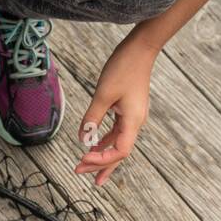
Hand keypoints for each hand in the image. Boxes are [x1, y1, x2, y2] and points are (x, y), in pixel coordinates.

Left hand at [76, 38, 156, 186]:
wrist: (140, 48)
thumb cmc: (124, 68)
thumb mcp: (103, 94)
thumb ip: (92, 117)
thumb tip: (83, 138)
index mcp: (133, 121)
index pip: (119, 152)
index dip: (101, 160)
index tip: (82, 159)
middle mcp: (135, 122)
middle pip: (118, 153)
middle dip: (99, 165)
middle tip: (79, 172)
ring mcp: (132, 117)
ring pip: (117, 144)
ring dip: (102, 156)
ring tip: (88, 169)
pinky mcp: (127, 110)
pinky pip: (116, 132)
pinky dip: (105, 141)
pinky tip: (94, 146)